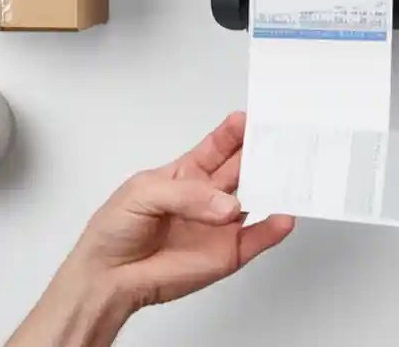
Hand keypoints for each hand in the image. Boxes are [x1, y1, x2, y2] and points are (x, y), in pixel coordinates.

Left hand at [9, 112, 294, 346]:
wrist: (108, 277)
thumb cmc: (116, 230)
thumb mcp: (143, 193)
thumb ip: (187, 194)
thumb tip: (229, 207)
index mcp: (187, 173)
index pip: (219, 145)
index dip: (236, 130)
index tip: (253, 120)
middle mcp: (209, 195)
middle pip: (244, 167)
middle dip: (263, 152)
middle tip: (282, 142)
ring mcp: (221, 224)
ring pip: (257, 198)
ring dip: (274, 186)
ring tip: (290, 176)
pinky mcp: (228, 253)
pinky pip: (257, 238)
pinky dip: (274, 228)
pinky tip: (283, 217)